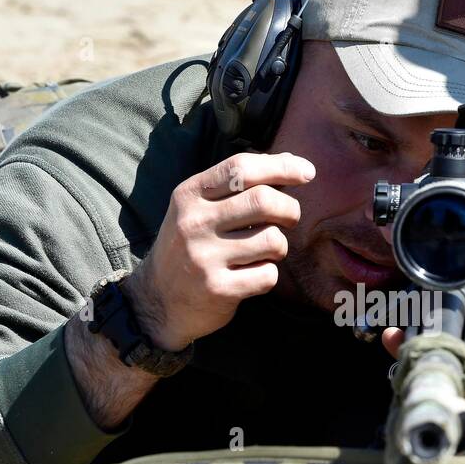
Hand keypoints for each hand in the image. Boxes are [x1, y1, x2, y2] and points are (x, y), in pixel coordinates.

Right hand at [125, 151, 312, 350]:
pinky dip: (269, 275)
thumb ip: (239, 185)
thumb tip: (293, 163)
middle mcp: (194, 223)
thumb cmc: (192, 245)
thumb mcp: (199, 207)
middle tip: (289, 219)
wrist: (157, 299)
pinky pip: (268, 275)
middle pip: (264, 201)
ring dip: (279, 246)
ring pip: (272, 240)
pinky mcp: (218, 289)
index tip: (307, 173)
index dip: (281, 167)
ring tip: (265, 251)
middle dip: (290, 209)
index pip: (241, 168)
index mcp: (190, 194)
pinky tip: (252, 275)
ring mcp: (204, 257)